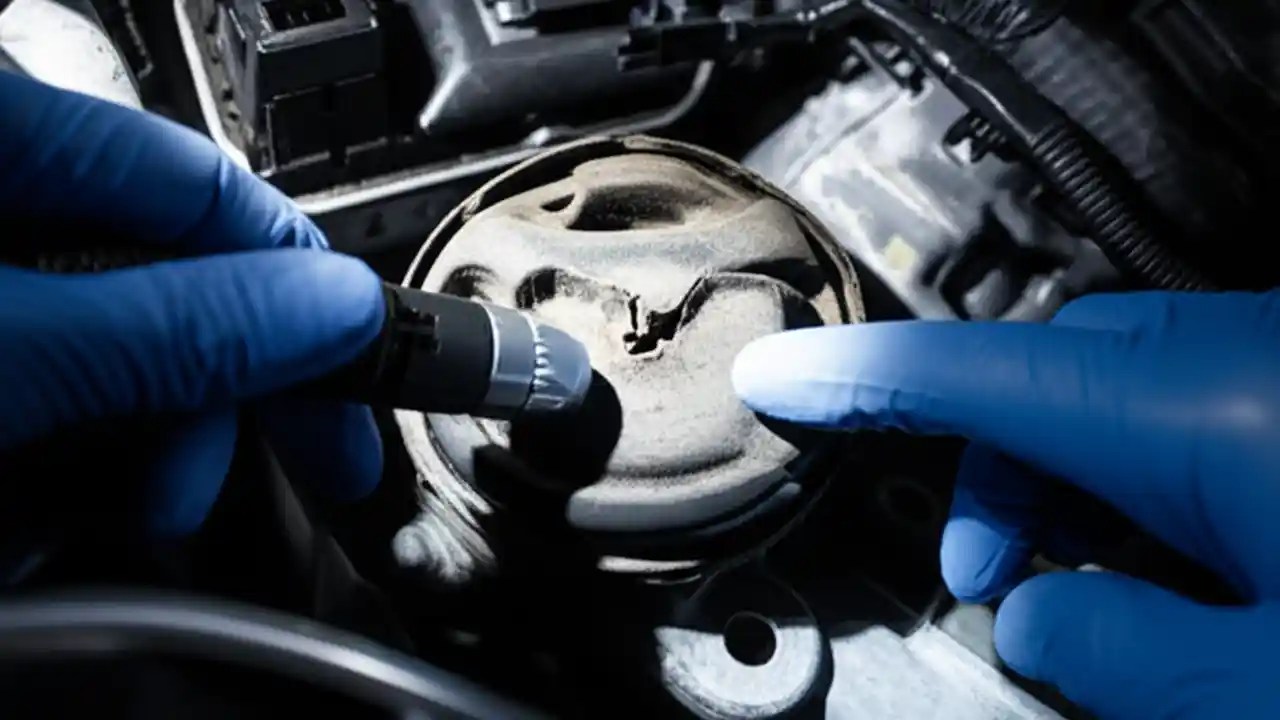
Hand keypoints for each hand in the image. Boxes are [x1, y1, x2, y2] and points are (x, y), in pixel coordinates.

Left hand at [0, 72, 384, 535]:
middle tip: (319, 457)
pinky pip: (51, 362)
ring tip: (162, 507)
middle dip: (236, 379)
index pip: (206, 184)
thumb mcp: (18, 358)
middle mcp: (0, 186)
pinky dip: (78, 430)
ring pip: (111, 326)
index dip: (302, 279)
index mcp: (7, 132)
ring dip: (158, 425)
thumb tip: (336, 306)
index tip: (367, 364)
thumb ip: (184, 328)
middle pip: (167, 262)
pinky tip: (75, 488)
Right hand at [732, 291, 1279, 718]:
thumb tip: (1036, 627)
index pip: (980, 372)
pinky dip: (1147, 474)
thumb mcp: (1261, 693)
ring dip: (1071, 482)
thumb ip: (1122, 657)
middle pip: (1045, 376)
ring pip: (1120, 386)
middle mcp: (1250, 352)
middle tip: (993, 585)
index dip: (859, 377)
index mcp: (1214, 408)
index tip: (775, 375)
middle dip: (991, 476)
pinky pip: (1195, 401)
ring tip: (1105, 594)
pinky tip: (1187, 562)